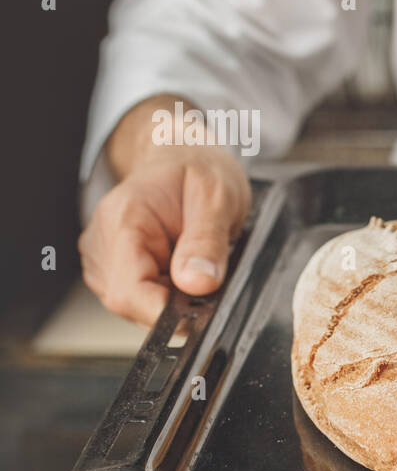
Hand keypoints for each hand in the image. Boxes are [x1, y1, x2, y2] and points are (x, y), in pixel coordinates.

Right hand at [79, 96, 250, 325]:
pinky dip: (166, 293)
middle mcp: (103, 241)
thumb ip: (207, 242)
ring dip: (171, 298)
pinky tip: (180, 269)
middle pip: (131, 303)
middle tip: (207, 277)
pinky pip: (139, 298)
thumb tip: (198, 284)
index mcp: (123, 219)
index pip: (129, 290)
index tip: (201, 314)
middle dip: (174, 305)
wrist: (181, 156)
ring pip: (136, 306)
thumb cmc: (197, 170)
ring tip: (192, 264)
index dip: (165, 313)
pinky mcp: (112, 269)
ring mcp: (104, 258)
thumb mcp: (218, 197)